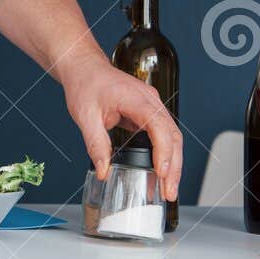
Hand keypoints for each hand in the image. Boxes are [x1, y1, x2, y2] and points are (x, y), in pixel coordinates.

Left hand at [62, 60, 180, 199]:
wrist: (84, 68)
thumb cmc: (85, 84)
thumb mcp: (85, 116)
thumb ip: (96, 144)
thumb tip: (103, 170)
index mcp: (135, 98)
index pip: (159, 126)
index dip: (164, 151)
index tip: (162, 172)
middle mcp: (150, 101)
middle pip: (173, 135)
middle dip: (174, 165)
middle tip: (169, 191)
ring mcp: (152, 105)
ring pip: (172, 136)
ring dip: (173, 162)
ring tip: (168, 187)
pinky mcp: (148, 112)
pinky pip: (164, 134)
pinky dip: (166, 153)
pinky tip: (162, 171)